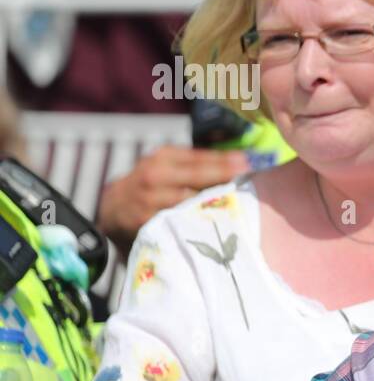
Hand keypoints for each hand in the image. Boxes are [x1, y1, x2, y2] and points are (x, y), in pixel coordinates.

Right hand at [97, 147, 247, 254]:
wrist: (113, 210)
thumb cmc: (153, 186)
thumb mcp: (168, 167)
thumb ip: (197, 165)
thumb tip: (241, 163)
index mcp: (164, 157)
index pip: (201, 158)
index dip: (228, 160)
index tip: (252, 160)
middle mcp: (155, 174)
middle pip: (198, 175)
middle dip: (225, 174)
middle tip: (250, 173)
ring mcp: (149, 199)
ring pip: (189, 200)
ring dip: (215, 200)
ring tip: (240, 199)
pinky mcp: (145, 222)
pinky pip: (178, 222)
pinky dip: (197, 222)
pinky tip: (217, 223)